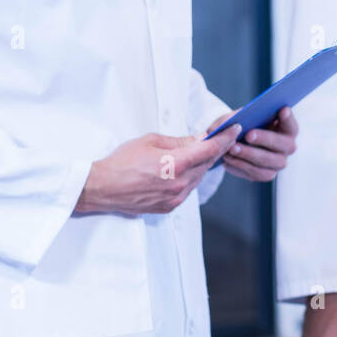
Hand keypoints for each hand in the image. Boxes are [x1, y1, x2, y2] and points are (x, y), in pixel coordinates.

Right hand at [75, 125, 239, 214]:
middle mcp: (179, 184)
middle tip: (221, 137)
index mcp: (176, 164)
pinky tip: (186, 168)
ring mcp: (175, 198)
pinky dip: (190, 177)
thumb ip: (179, 141)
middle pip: (207, 164)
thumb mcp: (151, 141)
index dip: (226, 138)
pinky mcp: (168, 207)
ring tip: (201, 151)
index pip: (210, 149)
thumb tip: (199, 139)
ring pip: (198, 178)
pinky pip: (187, 189)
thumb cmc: (121, 162)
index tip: (235, 129)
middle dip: (214, 149)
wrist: (101, 188)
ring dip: (202, 164)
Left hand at [210, 106, 298, 182]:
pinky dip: (241, 166)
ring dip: (250, 155)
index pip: (291, 124)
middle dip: (265, 139)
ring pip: (269, 162)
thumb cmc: (241, 125)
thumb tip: (240, 120)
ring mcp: (278, 162)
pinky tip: (229, 159)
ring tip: (233, 148)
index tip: (283, 110)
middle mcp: (287, 147)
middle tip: (249, 135)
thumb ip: (243, 115)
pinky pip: (256, 173)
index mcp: (286, 129)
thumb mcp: (240, 116)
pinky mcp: (266, 174)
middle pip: (284, 145)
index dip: (288, 118)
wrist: (230, 143)